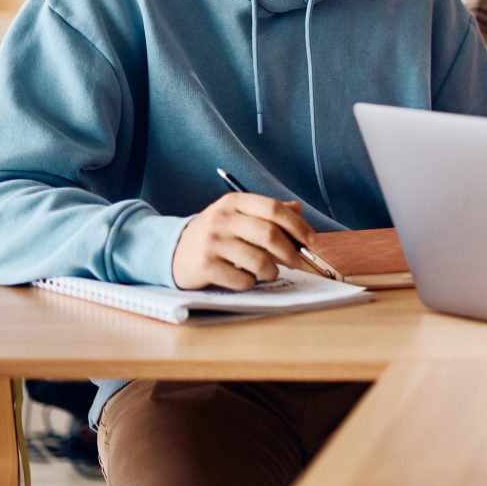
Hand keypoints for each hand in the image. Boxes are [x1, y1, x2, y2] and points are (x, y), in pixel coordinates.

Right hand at [171, 193, 314, 290]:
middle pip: (269, 234)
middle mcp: (222, 219)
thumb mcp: (237, 215)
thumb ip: (267, 211)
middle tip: (297, 261)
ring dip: (272, 271)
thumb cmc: (216, 233)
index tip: (311, 240)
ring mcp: (212, 242)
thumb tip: (298, 209)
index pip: (274, 209)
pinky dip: (252, 283)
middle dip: (290, 251)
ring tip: (271, 273)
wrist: (174, 250)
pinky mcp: (205, 266)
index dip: (297, 225)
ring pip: (258, 260)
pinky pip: (242, 280)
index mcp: (234, 202)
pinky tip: (248, 279)